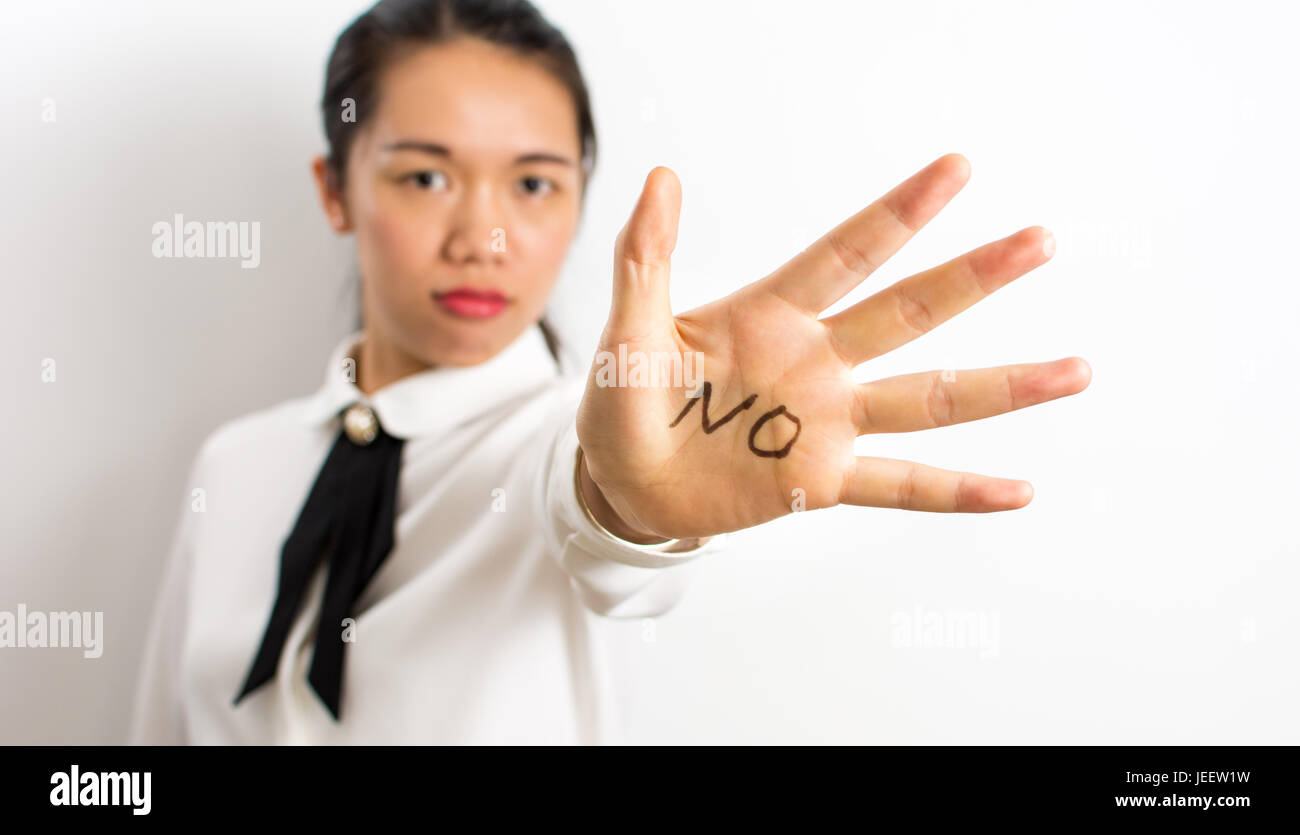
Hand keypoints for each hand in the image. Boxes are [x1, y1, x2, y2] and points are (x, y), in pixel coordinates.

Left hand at [576, 154, 1091, 540]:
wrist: (622, 483)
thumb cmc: (623, 401)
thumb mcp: (628, 330)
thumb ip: (646, 259)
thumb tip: (662, 177)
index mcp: (772, 315)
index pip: (846, 254)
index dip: (899, 213)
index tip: (957, 168)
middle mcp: (816, 361)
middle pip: (907, 313)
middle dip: (973, 278)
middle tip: (1040, 241)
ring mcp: (827, 422)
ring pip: (927, 398)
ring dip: (1000, 386)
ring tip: (1075, 370)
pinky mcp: (822, 479)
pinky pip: (901, 485)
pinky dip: (958, 492)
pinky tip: (1017, 491)